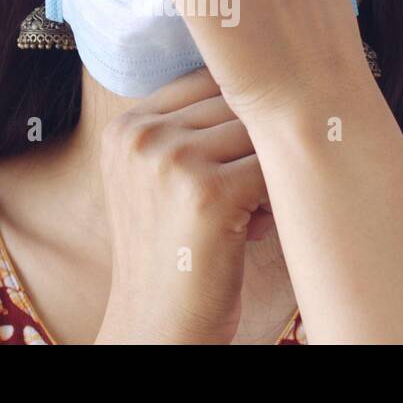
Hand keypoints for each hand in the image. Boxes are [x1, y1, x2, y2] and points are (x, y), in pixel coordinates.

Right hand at [94, 68, 274, 343]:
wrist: (158, 328)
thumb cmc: (174, 256)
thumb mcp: (157, 182)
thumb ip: (188, 130)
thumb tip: (269, 75)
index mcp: (125, 125)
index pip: (208, 80)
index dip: (239, 115)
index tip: (234, 158)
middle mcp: (141, 134)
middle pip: (239, 102)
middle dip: (256, 144)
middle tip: (243, 194)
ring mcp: (171, 159)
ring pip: (261, 132)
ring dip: (270, 170)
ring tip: (246, 213)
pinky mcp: (207, 191)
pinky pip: (274, 168)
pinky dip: (276, 199)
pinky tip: (252, 229)